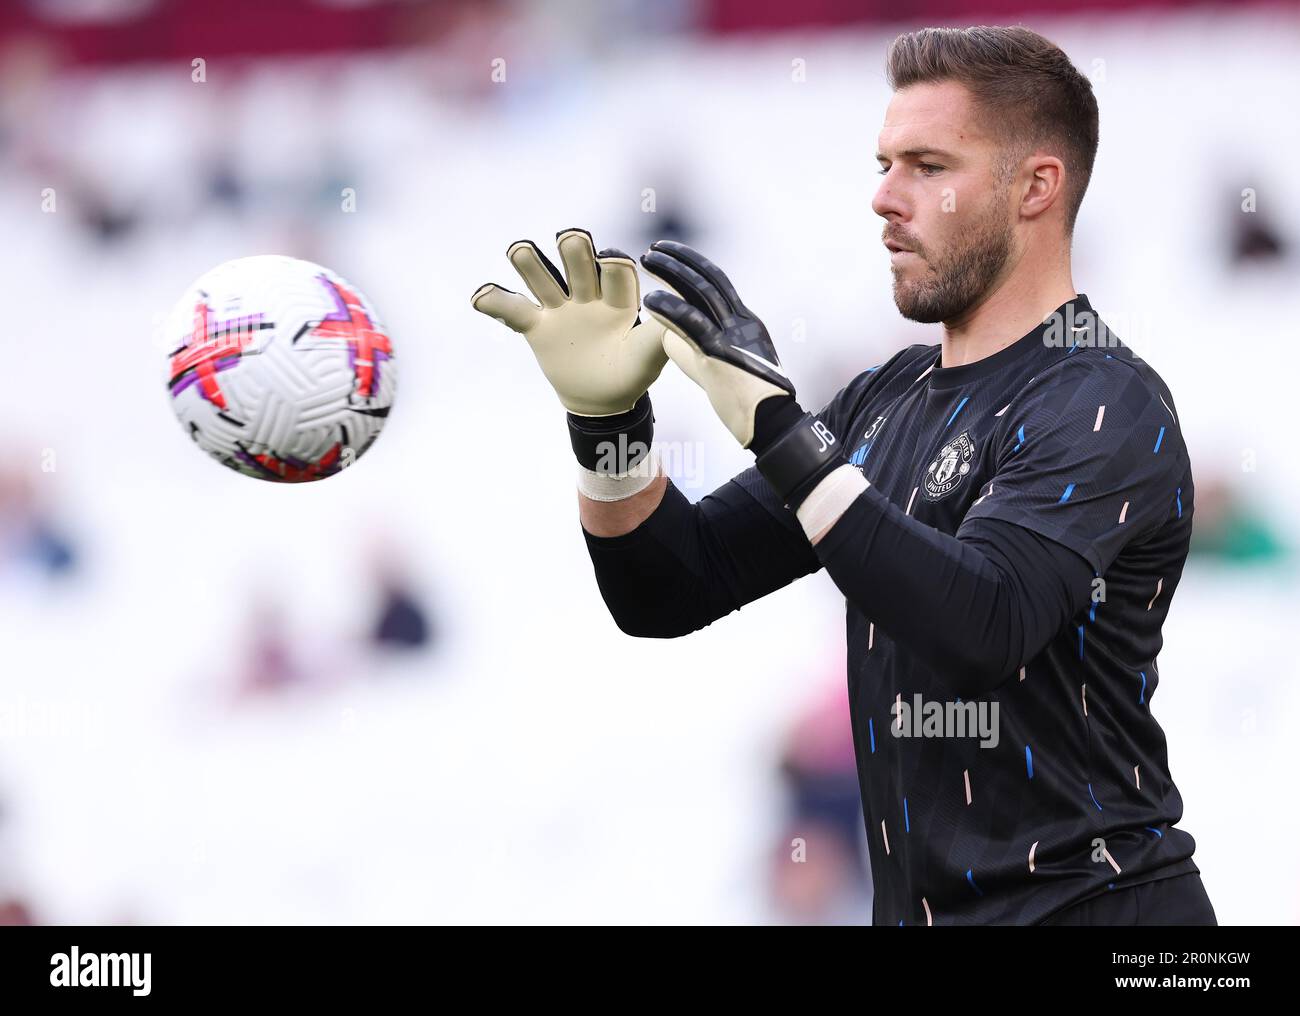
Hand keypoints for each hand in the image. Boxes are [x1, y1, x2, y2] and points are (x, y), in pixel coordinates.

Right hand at [472, 228, 667, 416]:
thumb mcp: (649, 356)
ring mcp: (560, 309)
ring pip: (541, 277)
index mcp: (618, 298)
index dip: (613, 265)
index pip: (615, 273)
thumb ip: (661, 334)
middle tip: (571, 238)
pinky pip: (513, 311)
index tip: (613, 260)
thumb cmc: (631, 372)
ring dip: (531, 263)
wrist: (603, 399)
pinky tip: (480, 296)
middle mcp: (588, 295)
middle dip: (574, 249)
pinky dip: (495, 302)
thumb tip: (683, 316)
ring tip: (521, 250)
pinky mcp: (537, 327)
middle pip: (576, 262)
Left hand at [639, 240, 795, 448]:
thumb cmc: (745, 402)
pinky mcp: (720, 354)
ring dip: (673, 272)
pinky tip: (651, 300)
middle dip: (680, 261)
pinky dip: (670, 309)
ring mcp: (733, 336)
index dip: (694, 264)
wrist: (770, 424)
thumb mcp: (721, 366)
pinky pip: (693, 325)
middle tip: (653, 250)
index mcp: (746, 323)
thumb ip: (696, 348)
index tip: (671, 254)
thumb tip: (668, 338)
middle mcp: (742, 322)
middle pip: (709, 280)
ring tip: (648, 259)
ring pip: (702, 293)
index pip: (719, 283)